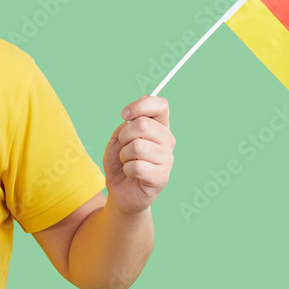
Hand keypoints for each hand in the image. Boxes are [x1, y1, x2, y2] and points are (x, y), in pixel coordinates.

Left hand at [103, 95, 175, 214]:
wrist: (120, 191)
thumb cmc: (121, 161)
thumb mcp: (120, 136)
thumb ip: (131, 120)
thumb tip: (146, 97)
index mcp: (160, 127)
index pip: (161, 105)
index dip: (140, 106)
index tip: (124, 115)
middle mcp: (168, 141)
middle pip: (143, 124)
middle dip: (123, 136)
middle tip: (123, 147)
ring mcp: (167, 160)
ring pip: (137, 146)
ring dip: (124, 155)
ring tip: (128, 162)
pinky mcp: (162, 178)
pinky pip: (137, 166)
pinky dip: (127, 169)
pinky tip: (131, 174)